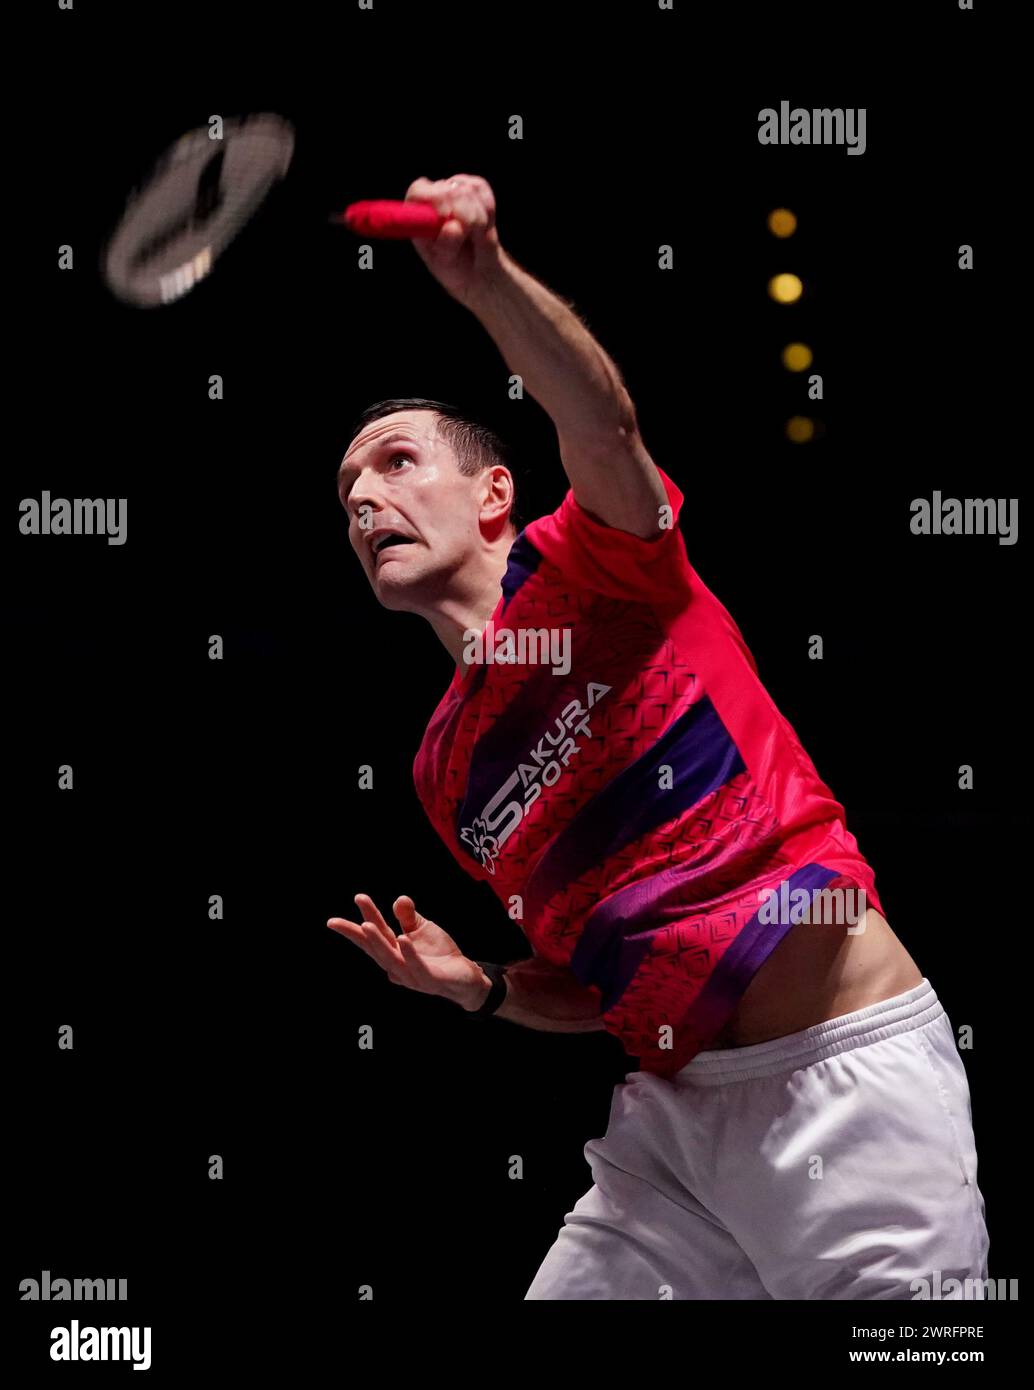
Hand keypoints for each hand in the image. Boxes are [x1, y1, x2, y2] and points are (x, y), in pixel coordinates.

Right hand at [327, 893, 488, 1009]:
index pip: (372, 937)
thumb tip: (399, 898)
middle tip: (337, 922)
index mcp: (393, 952)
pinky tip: (403, 939)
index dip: (353, 929)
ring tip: (366, 925)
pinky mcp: (429, 979)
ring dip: (378, 942)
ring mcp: (412, 975)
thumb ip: (408, 916)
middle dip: (358, 933)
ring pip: (391, 958)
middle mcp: (397, 966)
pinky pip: (417, 966)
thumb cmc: (439, 954)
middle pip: (374, 948)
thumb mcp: (422, 929)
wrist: (465, 977)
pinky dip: (409, 954)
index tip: (333, 920)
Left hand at [403, 174, 504, 304]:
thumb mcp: (448, 264)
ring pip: (469, 191)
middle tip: (468, 239)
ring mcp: (452, 188)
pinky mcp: (473, 186)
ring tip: (474, 237)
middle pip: (449, 190)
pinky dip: (488, 211)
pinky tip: (483, 226)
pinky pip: (483, 190)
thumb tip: (453, 227)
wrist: (478, 269)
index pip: (418, 191)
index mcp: (416, 215)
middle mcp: (431, 197)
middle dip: (466, 217)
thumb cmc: (455, 267)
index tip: (449, 216)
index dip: (436, 200)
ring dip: (479, 220)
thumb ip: (447, 246)